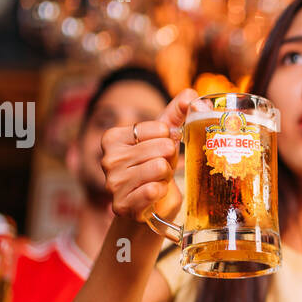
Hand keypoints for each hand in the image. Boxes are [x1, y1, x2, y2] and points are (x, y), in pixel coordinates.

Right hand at [101, 88, 195, 223]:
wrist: (152, 206)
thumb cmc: (156, 167)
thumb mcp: (165, 137)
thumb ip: (178, 112)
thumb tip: (193, 95)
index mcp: (113, 137)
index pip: (161, 128)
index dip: (169, 140)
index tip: (161, 150)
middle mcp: (108, 159)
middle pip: (162, 148)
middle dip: (169, 159)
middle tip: (161, 169)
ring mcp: (112, 183)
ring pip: (159, 168)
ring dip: (166, 176)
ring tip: (157, 181)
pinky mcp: (122, 205)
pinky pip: (153, 190)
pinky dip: (161, 192)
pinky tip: (154, 194)